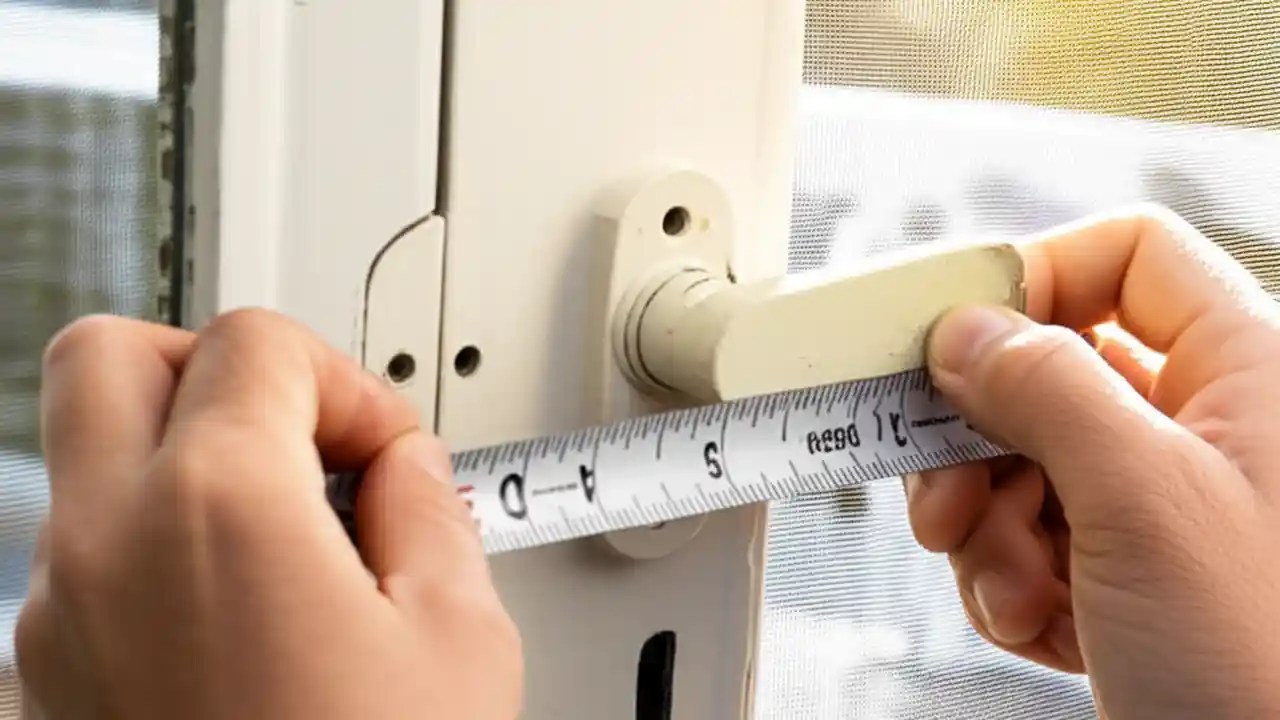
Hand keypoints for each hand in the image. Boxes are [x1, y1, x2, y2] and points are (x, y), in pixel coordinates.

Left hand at [16, 310, 521, 718]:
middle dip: (216, 367)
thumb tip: (403, 474)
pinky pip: (85, 564)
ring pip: (90, 464)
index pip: (257, 344)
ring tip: (290, 539)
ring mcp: (52, 625)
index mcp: (215, 511)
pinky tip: (247, 619)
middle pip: (110, 357)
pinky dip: (157, 550)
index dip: (345, 378)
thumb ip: (429, 512)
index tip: (387, 449)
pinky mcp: (44, 690)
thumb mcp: (458, 640)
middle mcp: (103, 554)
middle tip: (298, 431)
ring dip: (185, 460)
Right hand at [907, 205, 1279, 718]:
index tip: (952, 341)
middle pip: (1051, 373)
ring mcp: (1164, 508)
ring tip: (1010, 591)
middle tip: (946, 495)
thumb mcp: (1145, 503)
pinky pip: (1033, 540)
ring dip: (990, 530)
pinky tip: (1038, 626)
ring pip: (1027, 464)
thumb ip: (1048, 389)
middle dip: (981, 442)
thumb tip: (965, 328)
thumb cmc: (1267, 665)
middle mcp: (1204, 429)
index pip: (1128, 258)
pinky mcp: (1129, 576)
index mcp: (1245, 373)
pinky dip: (1012, 582)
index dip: (1036, 280)